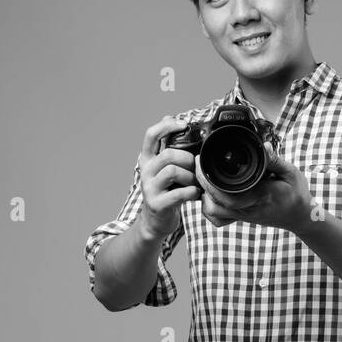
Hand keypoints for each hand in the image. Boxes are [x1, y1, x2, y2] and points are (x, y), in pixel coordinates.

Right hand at [138, 116, 202, 238]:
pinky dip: (191, 193)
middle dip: (187, 159)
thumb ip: (168, 147)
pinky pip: (178, 193)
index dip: (167, 126)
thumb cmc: (166, 191)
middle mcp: (146, 171)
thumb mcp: (164, 167)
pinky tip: (194, 195)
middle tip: (195, 169)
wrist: (156, 221)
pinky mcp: (157, 204)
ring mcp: (150, 188)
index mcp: (147, 159)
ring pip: (173, 171)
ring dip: (190, 177)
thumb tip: (173, 120)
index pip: (151, 135)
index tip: (184, 125)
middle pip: (168, 154)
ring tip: (195, 184)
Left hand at [196, 144, 312, 233]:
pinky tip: (211, 194)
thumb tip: (263, 145)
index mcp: (261, 196)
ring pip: (214, 214)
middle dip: (202, 186)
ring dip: (205, 198)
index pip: (229, 196)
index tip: (202, 162)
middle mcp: (249, 209)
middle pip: (215, 206)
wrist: (300, 217)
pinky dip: (210, 208)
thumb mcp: (291, 172)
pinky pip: (219, 218)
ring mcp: (244, 216)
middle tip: (198, 165)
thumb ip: (274, 160)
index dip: (210, 182)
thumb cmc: (297, 194)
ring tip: (204, 178)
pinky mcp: (242, 218)